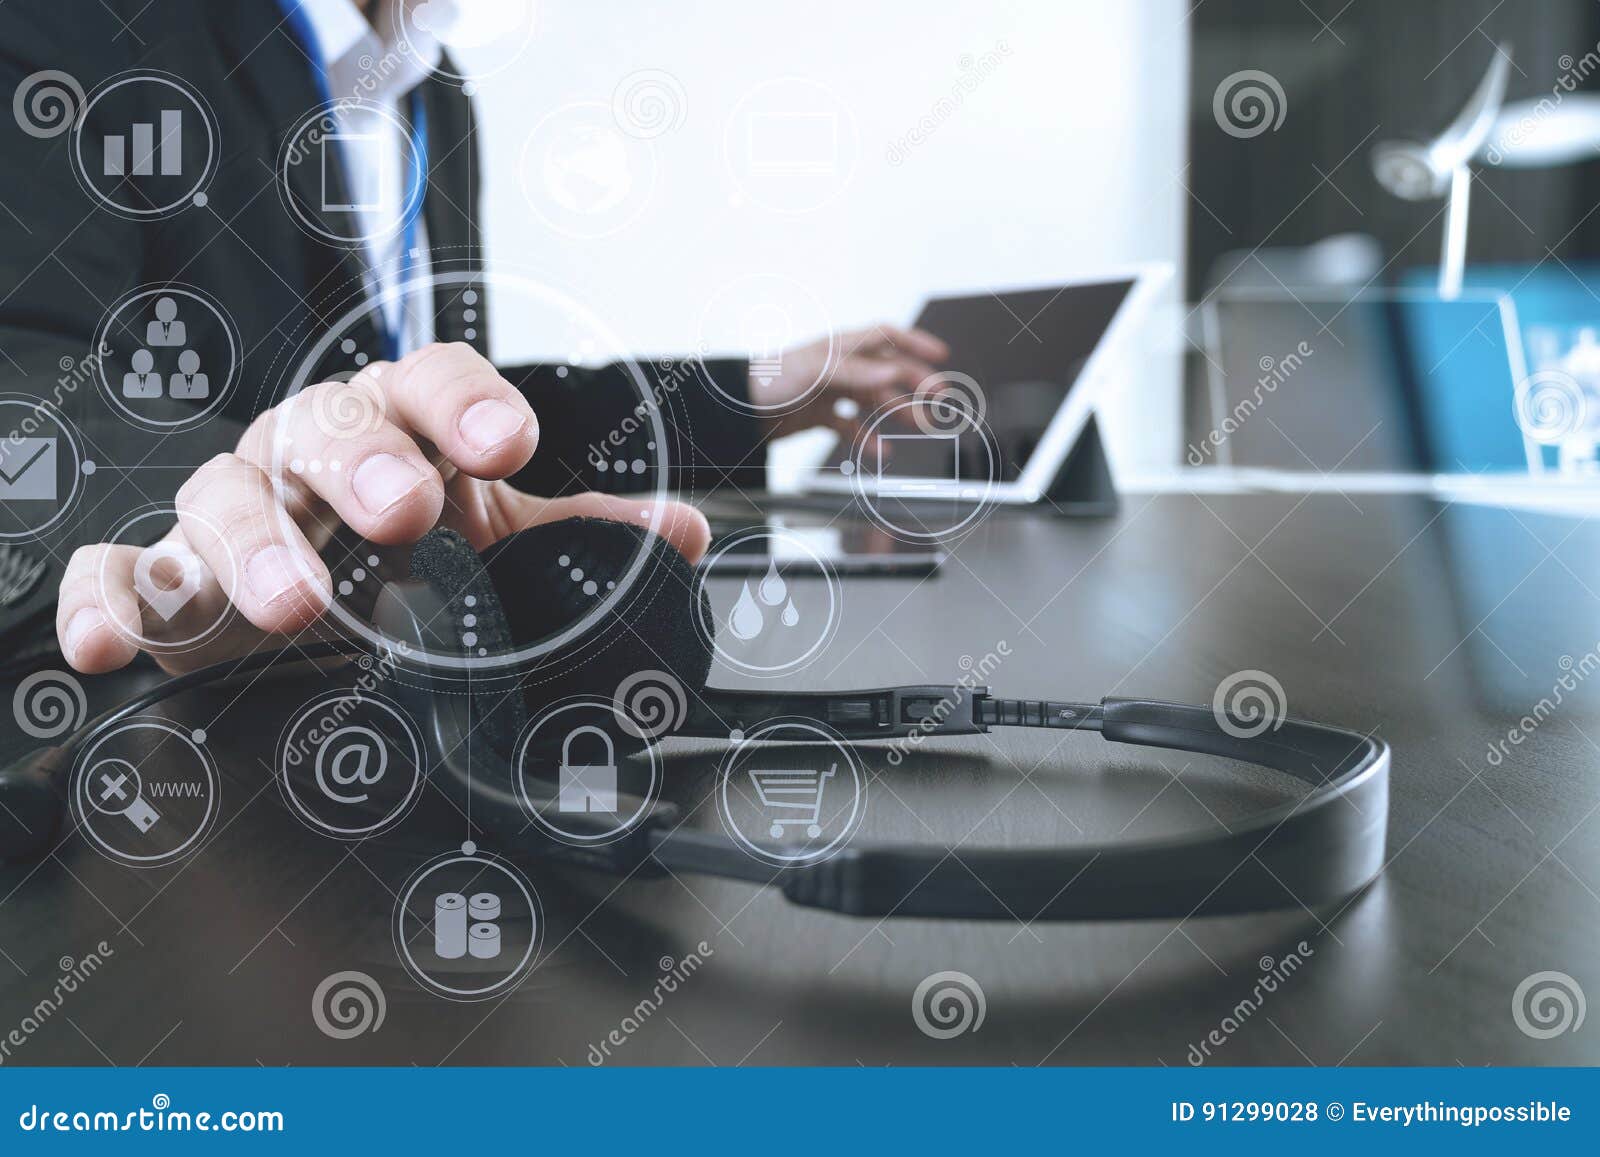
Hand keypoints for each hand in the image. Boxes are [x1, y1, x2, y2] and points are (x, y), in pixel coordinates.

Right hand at [57, 342, 710, 673]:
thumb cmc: (407, 549)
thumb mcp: (497, 539)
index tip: (510, 441)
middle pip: (324, 428)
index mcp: (397, 426)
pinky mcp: (164, 577)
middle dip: (364, 465)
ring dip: (257, 546)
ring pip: (222, 498)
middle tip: (406, 512)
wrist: (318, 594)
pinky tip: (110, 644)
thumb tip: (687, 536)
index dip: (467, 405)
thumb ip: (580, 534)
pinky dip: (108, 601)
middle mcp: (308, 454)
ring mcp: (232, 511)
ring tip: (296, 604)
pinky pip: (116, 572)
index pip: (429, 383)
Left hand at [753, 324, 949, 439]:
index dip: (915, 342)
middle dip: (914, 384)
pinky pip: (853, 426)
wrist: (737, 410)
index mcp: (840, 346)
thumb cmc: (770, 380)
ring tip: (920, 426)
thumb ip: (854, 372)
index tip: (941, 355)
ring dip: (897, 412)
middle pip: (887, 372)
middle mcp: (841, 367)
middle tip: (938, 400)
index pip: (885, 336)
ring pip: (874, 401)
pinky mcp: (822, 416)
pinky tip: (882, 450)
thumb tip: (892, 373)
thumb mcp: (814, 371)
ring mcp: (833, 391)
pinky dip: (868, 438)